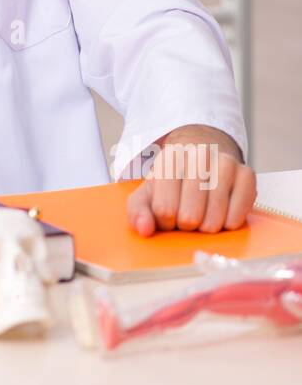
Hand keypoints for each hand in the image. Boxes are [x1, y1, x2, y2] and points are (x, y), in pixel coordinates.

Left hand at [127, 125, 256, 236]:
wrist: (202, 160)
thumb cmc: (172, 184)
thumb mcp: (148, 193)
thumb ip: (138, 211)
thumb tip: (144, 229)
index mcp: (169, 158)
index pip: (164, 210)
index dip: (165, 222)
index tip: (167, 215)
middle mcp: (199, 154)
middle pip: (190, 217)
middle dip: (186, 225)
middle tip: (186, 217)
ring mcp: (226, 162)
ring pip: (214, 218)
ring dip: (207, 227)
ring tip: (202, 217)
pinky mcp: (247, 174)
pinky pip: (238, 214)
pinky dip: (229, 223)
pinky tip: (222, 216)